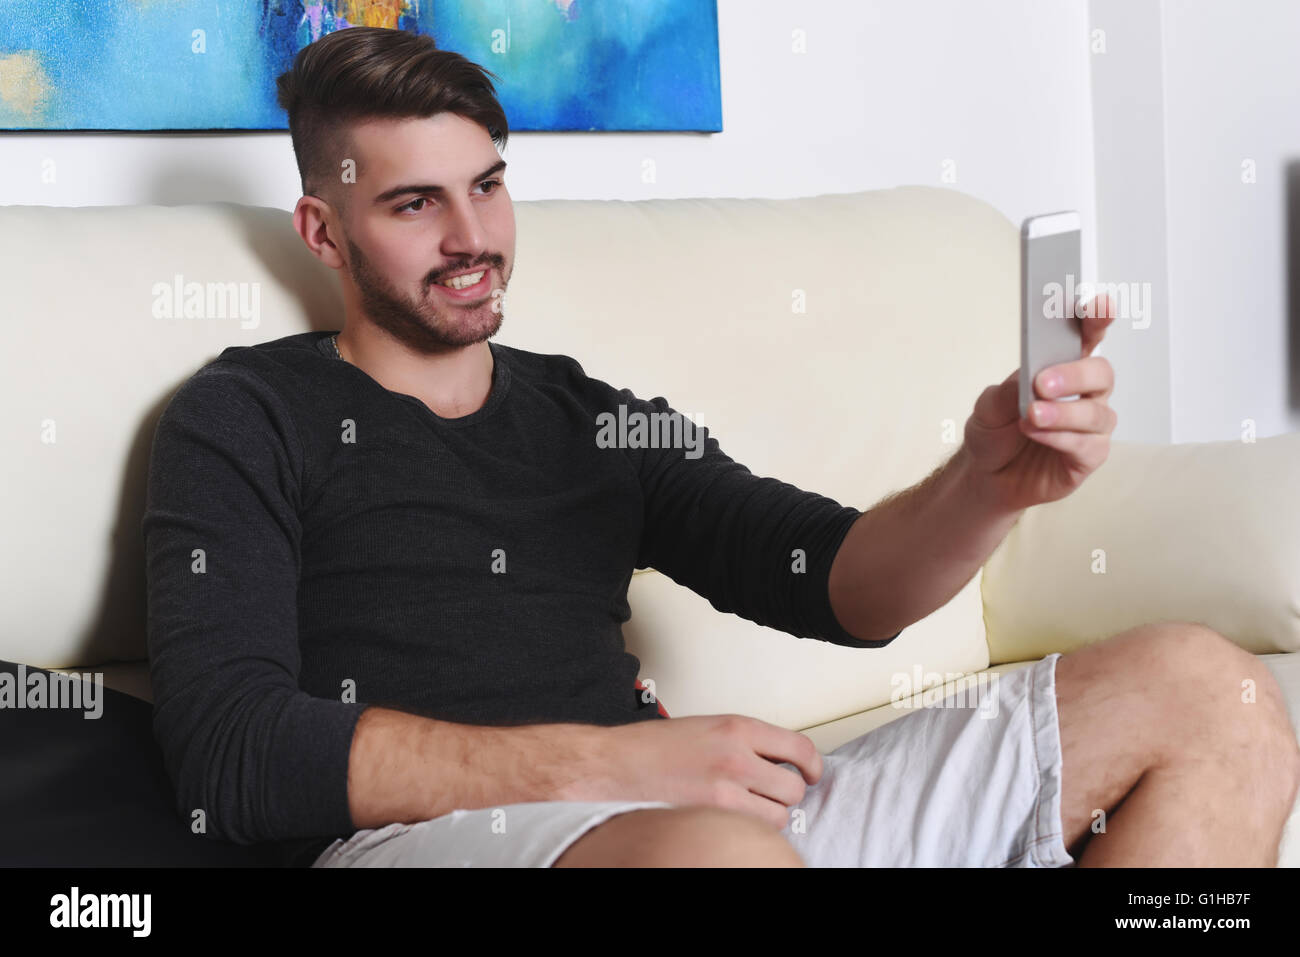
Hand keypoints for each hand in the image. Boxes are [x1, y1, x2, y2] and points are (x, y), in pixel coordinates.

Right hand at [569, 714, 823, 829]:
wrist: (614, 766)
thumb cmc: (652, 748)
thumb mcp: (706, 728)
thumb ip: (743, 741)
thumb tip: (775, 761)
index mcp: (736, 728)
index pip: (798, 747)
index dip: (812, 765)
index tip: (812, 772)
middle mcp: (736, 758)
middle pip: (793, 788)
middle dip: (785, 794)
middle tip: (770, 793)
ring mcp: (726, 792)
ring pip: (777, 817)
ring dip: (767, 815)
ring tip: (744, 807)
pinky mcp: (712, 818)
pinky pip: (751, 831)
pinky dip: (746, 829)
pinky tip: (730, 819)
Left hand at [962, 293, 1117, 511]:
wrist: (985, 475)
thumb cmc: (994, 432)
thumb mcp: (988, 406)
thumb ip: (1010, 390)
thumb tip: (1031, 379)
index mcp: (1063, 367)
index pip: (1088, 337)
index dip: (1097, 319)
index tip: (1099, 305)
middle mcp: (1084, 394)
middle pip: (1101, 374)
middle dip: (1075, 375)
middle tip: (1042, 383)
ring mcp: (1089, 426)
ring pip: (1096, 413)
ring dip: (1063, 412)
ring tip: (1032, 415)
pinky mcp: (1088, 456)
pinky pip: (1088, 445)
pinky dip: (1060, 438)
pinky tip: (1037, 434)